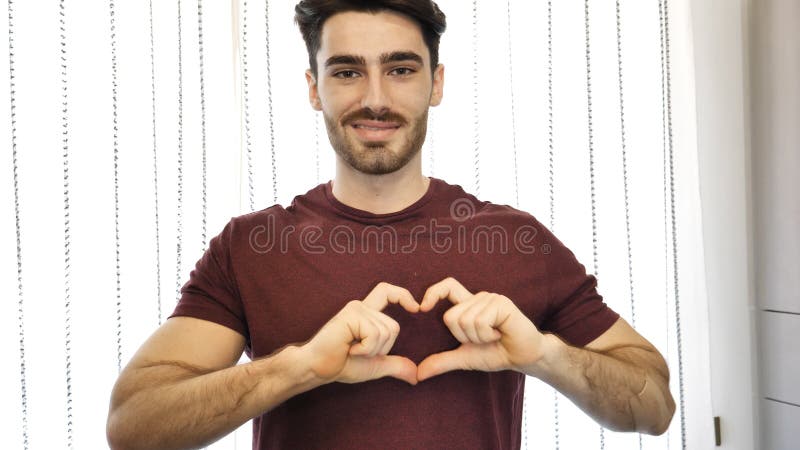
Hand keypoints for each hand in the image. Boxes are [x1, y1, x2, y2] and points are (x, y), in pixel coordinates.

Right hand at [303, 282, 419, 384]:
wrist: (318, 368)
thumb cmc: (342, 364)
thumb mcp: (375, 365)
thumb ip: (395, 365)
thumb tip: (416, 376)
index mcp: (367, 314)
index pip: (387, 292)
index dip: (404, 295)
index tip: (417, 308)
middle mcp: (362, 307)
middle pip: (393, 326)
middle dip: (382, 348)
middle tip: (359, 352)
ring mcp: (356, 309)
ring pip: (385, 331)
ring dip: (371, 350)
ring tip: (351, 350)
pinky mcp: (351, 315)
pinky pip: (374, 334)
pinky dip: (365, 349)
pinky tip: (348, 349)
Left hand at [416, 277, 546, 381]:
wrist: (523, 358)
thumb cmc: (496, 353)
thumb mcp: (464, 358)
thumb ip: (442, 361)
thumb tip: (419, 373)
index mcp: (468, 305)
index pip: (447, 287)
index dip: (433, 292)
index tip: (422, 308)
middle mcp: (478, 298)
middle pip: (451, 316)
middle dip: (464, 336)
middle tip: (483, 338)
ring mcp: (490, 298)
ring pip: (465, 320)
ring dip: (479, 337)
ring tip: (494, 336)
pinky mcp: (501, 303)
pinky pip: (480, 321)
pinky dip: (488, 335)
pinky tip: (501, 334)